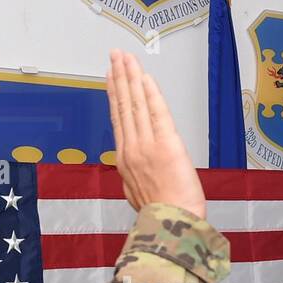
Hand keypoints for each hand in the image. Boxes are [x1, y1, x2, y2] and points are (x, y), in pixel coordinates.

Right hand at [106, 50, 205, 219]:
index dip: (114, 95)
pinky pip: (156, 112)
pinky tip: (145, 77)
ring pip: (135, 104)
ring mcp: (146, 146)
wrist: (170, 227)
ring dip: (130, 77)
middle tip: (115, 55)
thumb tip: (136, 171)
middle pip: (123, 106)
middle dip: (119, 77)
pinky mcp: (166, 145)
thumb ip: (135, 176)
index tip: (111, 77)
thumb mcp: (139, 195)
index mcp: (125, 161)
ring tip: (125, 57)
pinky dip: (149, 93)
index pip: (119, 120)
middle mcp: (131, 149)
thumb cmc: (161, 216)